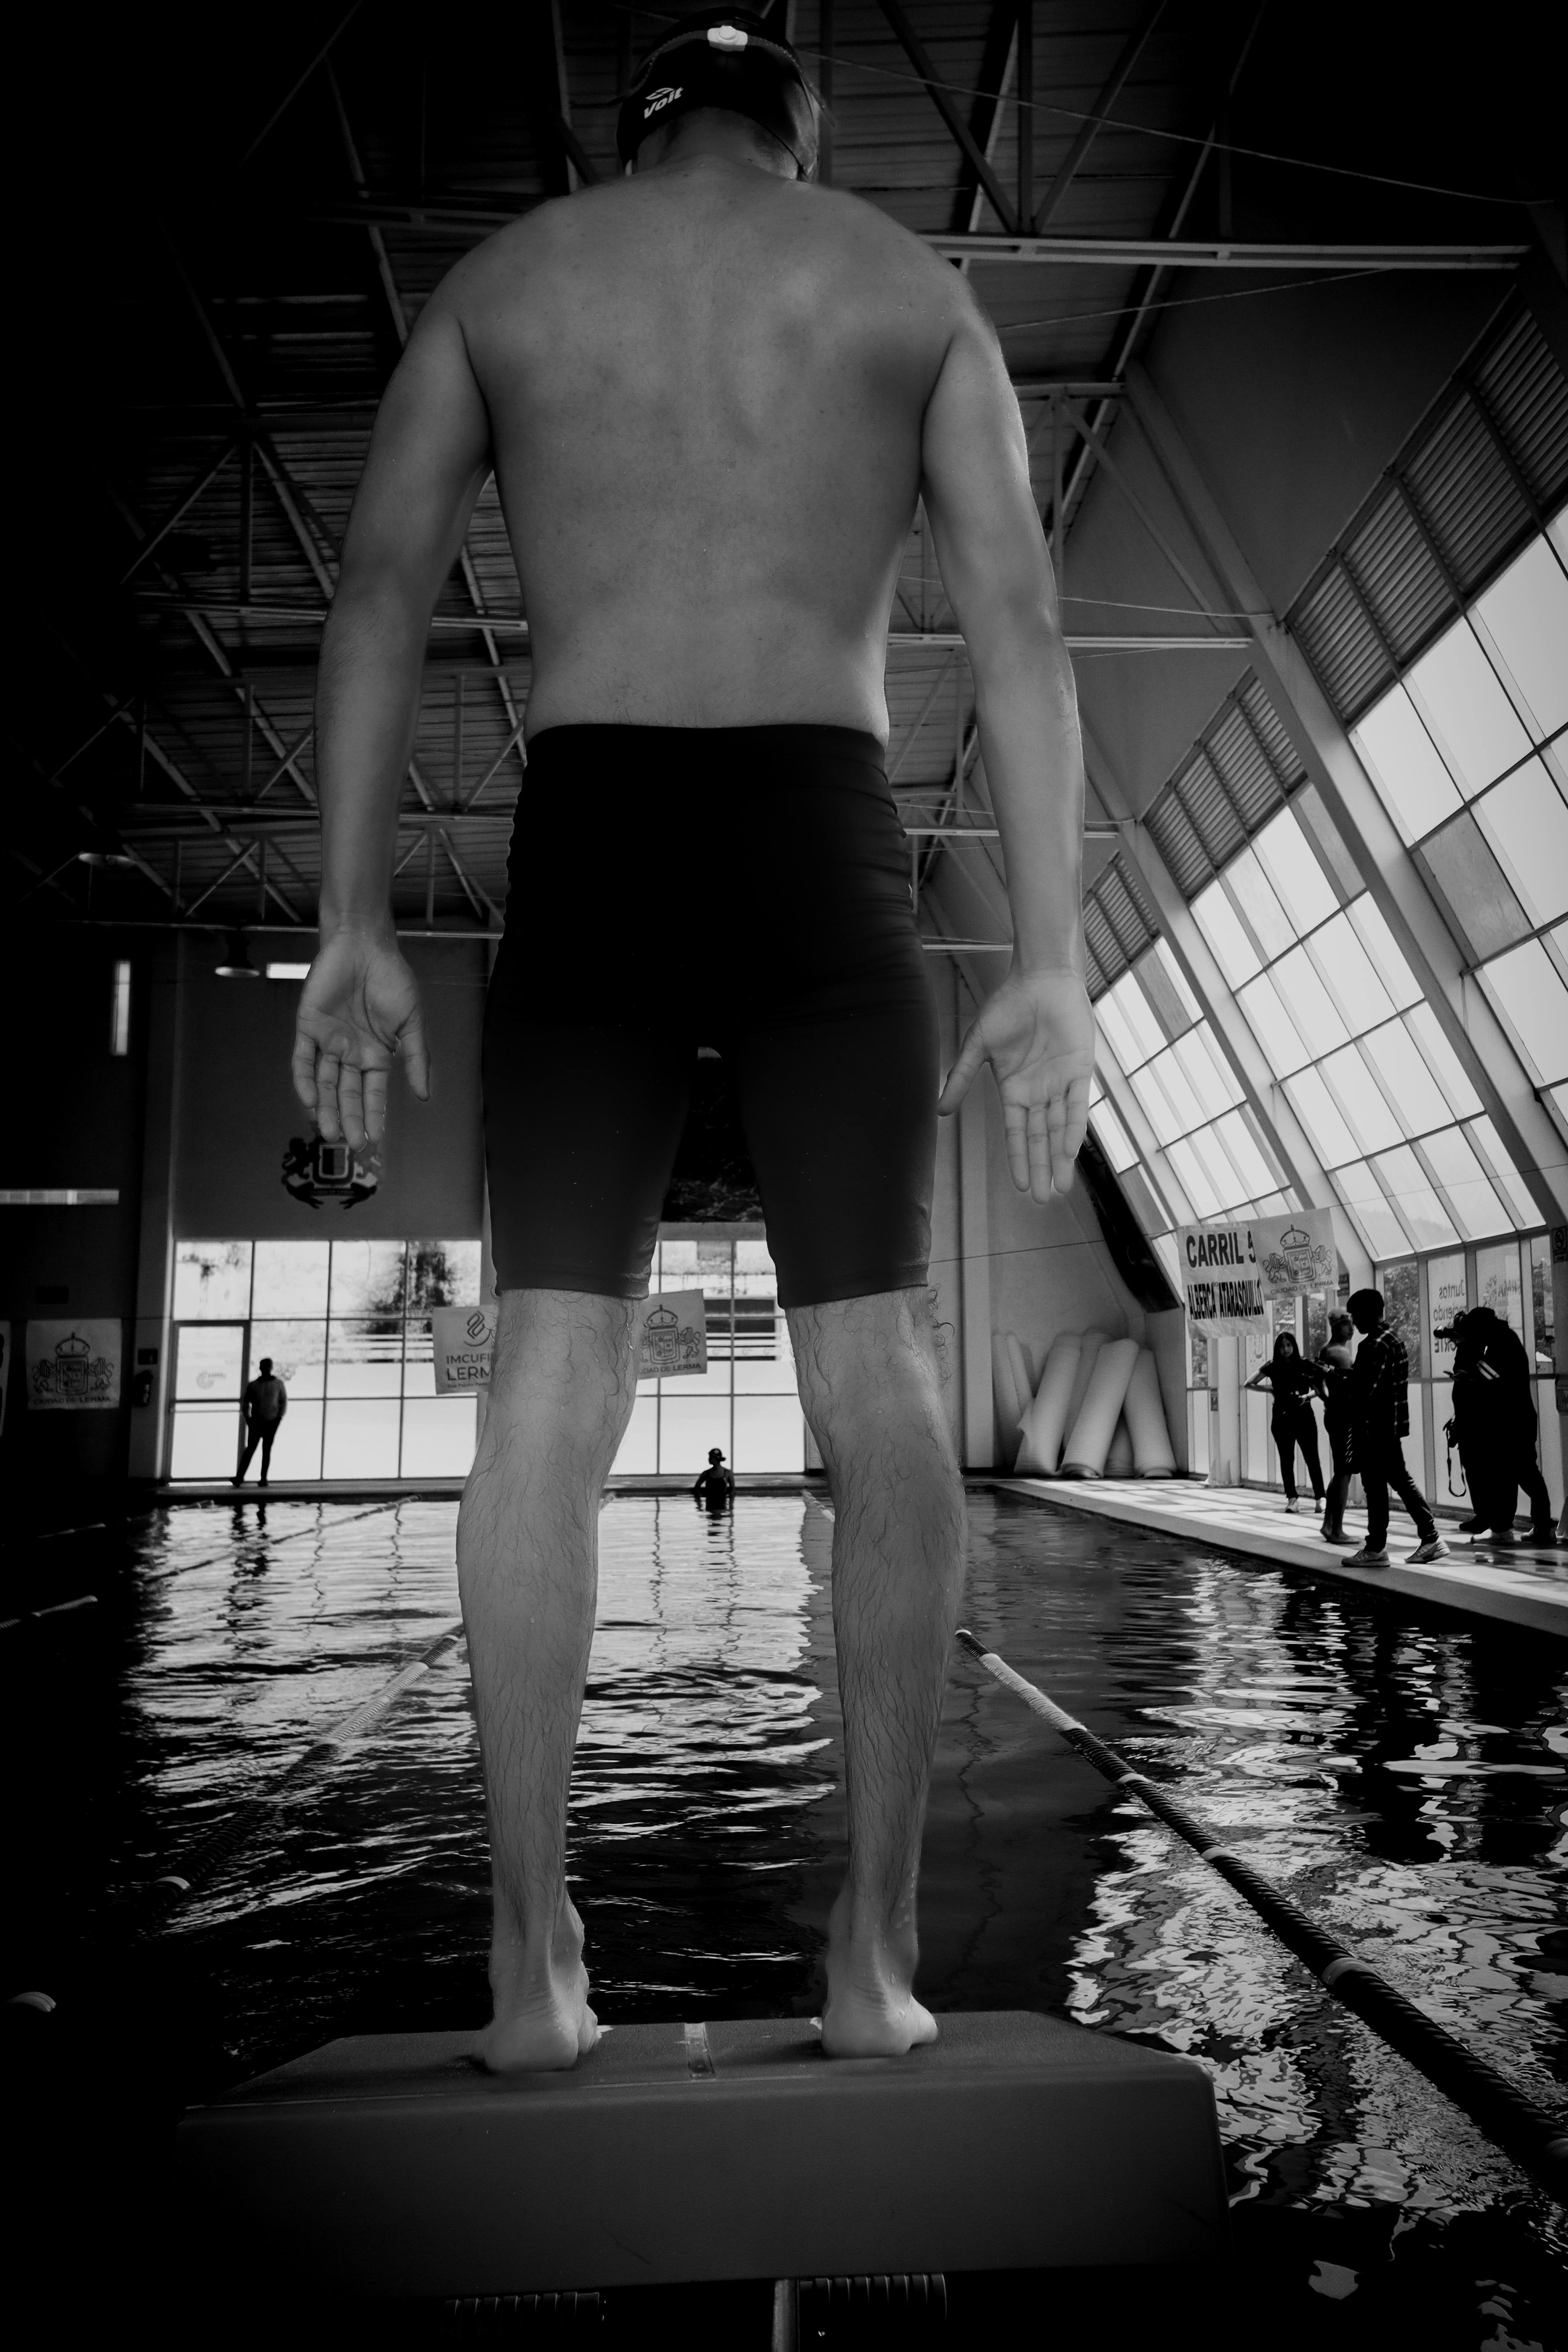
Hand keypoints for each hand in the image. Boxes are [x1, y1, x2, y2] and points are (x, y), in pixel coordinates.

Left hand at [290, 928, 430, 1150]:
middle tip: (350, 1144)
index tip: (376, 1140)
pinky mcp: (308, 1026)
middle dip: (349, 1119)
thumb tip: (424, 1095)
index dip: (374, 1116)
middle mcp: (349, 1053)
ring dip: (326, 1107)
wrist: (366, 946)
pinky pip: (302, 1058)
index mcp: (375, 1054)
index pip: (373, 1093)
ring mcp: (327, 1041)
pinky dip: (304, 1079)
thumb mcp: (411, 1022)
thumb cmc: (392, 980)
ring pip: (324, 1082)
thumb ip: (415, 1058)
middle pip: (347, 1093)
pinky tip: (310, 1100)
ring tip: (329, 1132)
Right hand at [937, 964, 1094, 1198]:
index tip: (1020, 1187)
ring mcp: (1060, 1083)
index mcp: (1014, 1089)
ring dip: (1060, 1158)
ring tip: (1060, 1186)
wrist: (1040, 978)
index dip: (1018, 1159)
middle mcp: (1038, 1091)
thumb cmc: (1007, 1007)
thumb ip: (961, 1079)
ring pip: (1059, 1128)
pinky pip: (1078, 1106)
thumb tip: (938, 1111)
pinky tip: (1071, 1151)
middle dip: (1041, 1168)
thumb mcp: (978, 1046)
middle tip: (1043, 1199)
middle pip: (1040, 1138)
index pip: (1016, 1133)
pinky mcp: (1080, 1070)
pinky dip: (1074, 1128)